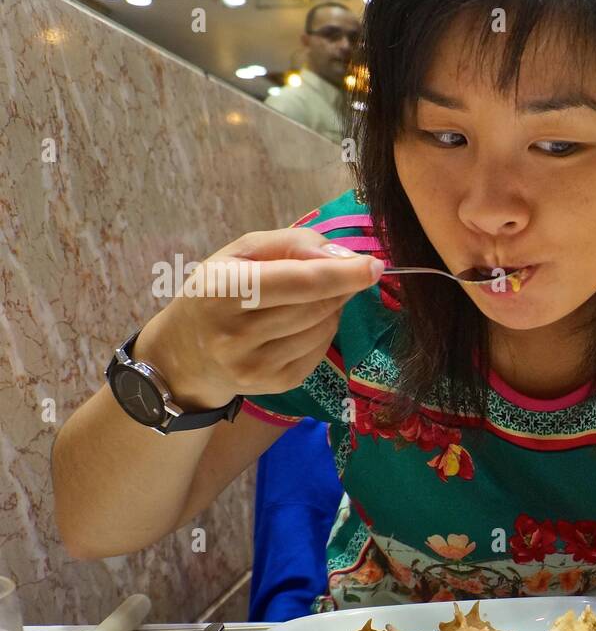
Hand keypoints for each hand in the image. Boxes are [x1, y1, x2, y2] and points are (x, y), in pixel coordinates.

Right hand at [133, 227, 383, 409]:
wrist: (186, 354)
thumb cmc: (218, 292)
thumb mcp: (240, 253)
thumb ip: (291, 244)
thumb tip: (344, 258)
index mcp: (222, 290)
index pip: (298, 282)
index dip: (342, 274)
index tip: (375, 266)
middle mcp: (235, 334)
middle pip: (317, 306)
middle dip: (340, 286)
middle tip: (341, 275)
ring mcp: (255, 366)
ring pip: (323, 328)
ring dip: (331, 308)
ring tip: (309, 300)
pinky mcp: (274, 386)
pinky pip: (320, 350)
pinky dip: (323, 331)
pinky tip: (302, 324)